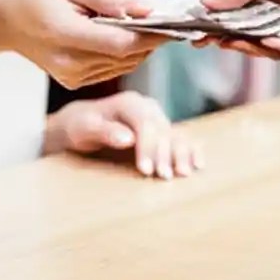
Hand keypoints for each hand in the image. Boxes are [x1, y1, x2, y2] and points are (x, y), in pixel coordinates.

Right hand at [0, 0, 169, 89]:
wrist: (3, 19)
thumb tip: (146, 9)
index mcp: (64, 34)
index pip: (120, 42)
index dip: (150, 34)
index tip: (172, 20)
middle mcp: (69, 63)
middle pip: (126, 56)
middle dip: (151, 39)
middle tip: (171, 19)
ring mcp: (71, 76)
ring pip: (123, 65)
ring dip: (141, 47)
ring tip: (152, 25)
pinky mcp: (74, 81)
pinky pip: (111, 69)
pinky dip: (125, 54)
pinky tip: (128, 35)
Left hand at [45, 91, 202, 178]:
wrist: (82, 124)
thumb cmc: (80, 126)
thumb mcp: (84, 128)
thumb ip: (104, 131)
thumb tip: (128, 138)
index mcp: (129, 102)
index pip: (145, 124)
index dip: (148, 147)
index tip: (145, 170)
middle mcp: (147, 107)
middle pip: (162, 130)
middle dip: (164, 154)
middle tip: (163, 177)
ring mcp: (157, 118)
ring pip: (175, 134)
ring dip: (181, 154)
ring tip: (183, 174)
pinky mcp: (161, 130)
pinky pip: (180, 138)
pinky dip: (191, 150)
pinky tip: (198, 164)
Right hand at [200, 0, 279, 58]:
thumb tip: (207, 4)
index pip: (236, 5)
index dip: (215, 16)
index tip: (193, 25)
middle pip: (248, 27)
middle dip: (226, 34)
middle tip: (204, 40)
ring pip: (269, 42)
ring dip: (250, 44)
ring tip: (232, 42)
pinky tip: (271, 42)